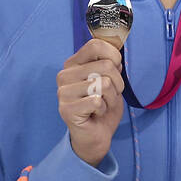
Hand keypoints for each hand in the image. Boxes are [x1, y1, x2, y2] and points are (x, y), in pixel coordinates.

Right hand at [57, 38, 125, 165]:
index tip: (115, 70)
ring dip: (111, 98)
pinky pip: (98, 101)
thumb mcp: (111, 79)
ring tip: (102, 105)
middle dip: (118, 83)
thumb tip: (116, 44)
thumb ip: (110, 62)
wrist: (96, 135)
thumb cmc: (103, 106)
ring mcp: (63, 92)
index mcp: (74, 64)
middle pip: (106, 66)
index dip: (114, 57)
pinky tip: (95, 114)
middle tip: (109, 96)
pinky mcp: (66, 108)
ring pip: (104, 83)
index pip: (96, 45)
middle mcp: (64, 75)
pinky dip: (104, 109)